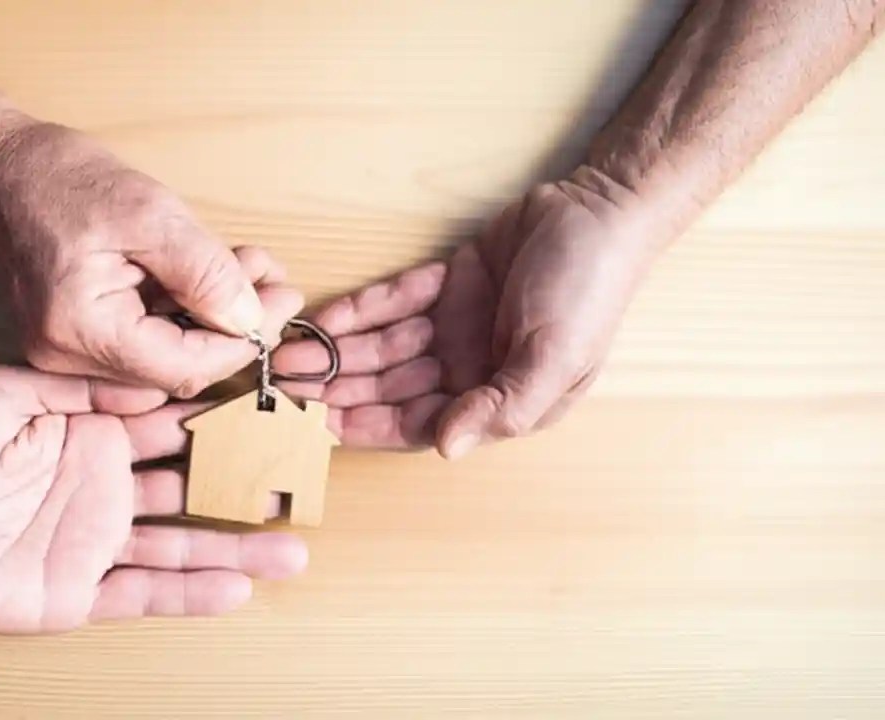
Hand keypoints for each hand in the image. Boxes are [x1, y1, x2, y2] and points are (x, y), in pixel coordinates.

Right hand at [0, 120, 301, 396]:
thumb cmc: (61, 178)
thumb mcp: (150, 213)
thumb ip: (204, 272)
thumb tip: (252, 318)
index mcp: (79, 328)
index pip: (184, 365)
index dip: (245, 340)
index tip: (285, 303)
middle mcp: (64, 355)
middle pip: (177, 369)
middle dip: (234, 328)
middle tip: (274, 282)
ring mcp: (65, 351)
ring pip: (165, 357)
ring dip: (214, 317)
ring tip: (248, 267)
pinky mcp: (74, 338)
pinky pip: (144, 341)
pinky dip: (184, 313)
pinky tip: (211, 275)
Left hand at [0, 365, 306, 631]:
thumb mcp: (4, 391)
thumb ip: (78, 387)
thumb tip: (150, 381)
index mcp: (91, 433)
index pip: (173, 422)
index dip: (225, 414)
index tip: (275, 404)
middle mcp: (104, 486)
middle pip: (192, 485)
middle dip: (248, 482)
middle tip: (306, 476)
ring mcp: (94, 541)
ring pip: (181, 545)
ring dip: (236, 548)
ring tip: (293, 549)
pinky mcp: (76, 592)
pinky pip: (142, 594)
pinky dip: (190, 594)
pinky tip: (236, 589)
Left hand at [274, 168, 659, 456]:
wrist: (602, 210)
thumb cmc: (590, 291)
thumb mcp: (554, 355)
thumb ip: (502, 404)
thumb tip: (447, 448)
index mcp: (498, 398)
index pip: (418, 424)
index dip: (365, 427)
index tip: (314, 427)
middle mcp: (470, 368)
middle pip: (389, 388)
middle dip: (337, 390)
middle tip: (282, 389)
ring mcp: (455, 326)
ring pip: (383, 348)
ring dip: (337, 353)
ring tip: (286, 355)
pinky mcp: (446, 285)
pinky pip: (393, 303)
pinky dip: (359, 311)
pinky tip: (322, 320)